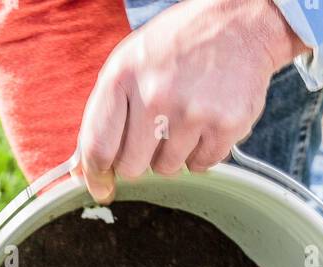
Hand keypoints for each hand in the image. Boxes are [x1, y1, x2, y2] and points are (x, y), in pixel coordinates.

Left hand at [77, 0, 306, 201]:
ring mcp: (192, 112)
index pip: (98, 146)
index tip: (101, 187)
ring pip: (167, 169)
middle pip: (132, 167)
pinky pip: (200, 166)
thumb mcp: (130, 63)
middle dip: (140, 159)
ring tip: (184, 117)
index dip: (96, 175)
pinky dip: (202, 152)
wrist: (238, 22)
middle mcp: (155, 95)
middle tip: (154, 134)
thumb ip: (105, 114)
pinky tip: (206, 120)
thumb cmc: (177, 46)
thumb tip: (83, 170)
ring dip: (173, 153)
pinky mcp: (224, 126)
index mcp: (123, 76)